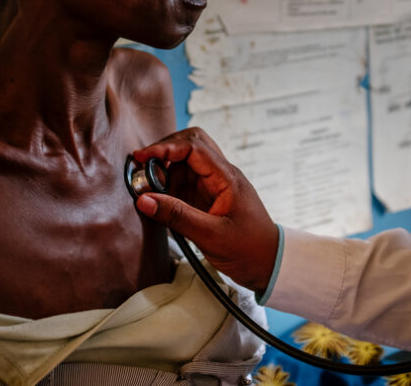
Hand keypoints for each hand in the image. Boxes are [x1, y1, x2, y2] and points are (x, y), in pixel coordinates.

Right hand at [133, 127, 278, 292]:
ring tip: (147, 191)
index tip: (141, 158)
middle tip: (143, 170)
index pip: (193, 146)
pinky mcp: (207, 199)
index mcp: (226, 177)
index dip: (164, 148)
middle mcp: (220, 175)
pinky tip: (158, 201)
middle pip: (189, 145)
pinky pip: (184, 183)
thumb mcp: (211, 235)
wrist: (269, 264)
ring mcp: (213, 186)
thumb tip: (144, 199)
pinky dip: (168, 187)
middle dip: (163, 153)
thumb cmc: (249, 249)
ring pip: (184, 164)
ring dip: (163, 172)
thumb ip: (177, 216)